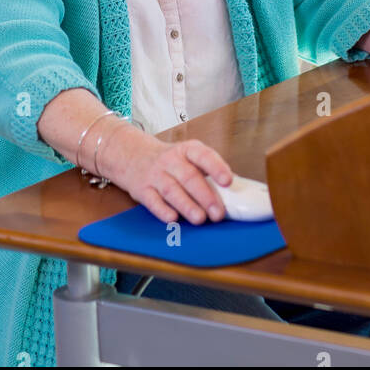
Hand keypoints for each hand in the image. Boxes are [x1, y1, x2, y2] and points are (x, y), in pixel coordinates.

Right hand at [99, 121, 232, 224]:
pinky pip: (152, 201)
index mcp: (187, 150)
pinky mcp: (142, 190)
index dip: (216, 167)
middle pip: (189, 177)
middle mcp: (170, 160)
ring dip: (187, 205)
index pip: (203, 155)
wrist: (132, 155)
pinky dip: (162, 210)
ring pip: (171, 190)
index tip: (228, 181)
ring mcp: (155, 175)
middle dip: (205, 196)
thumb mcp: (188, 156)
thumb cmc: (170, 161)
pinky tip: (173, 219)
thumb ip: (209, 171)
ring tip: (200, 219)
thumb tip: (237, 191)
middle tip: (218, 213)